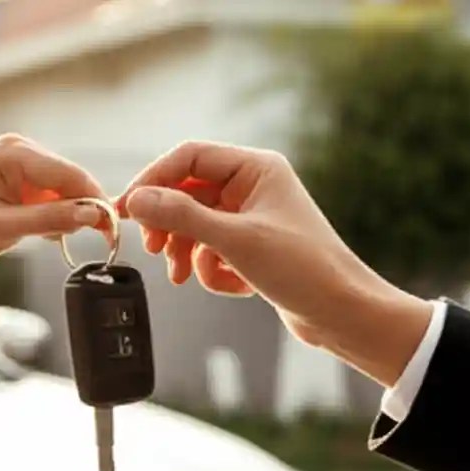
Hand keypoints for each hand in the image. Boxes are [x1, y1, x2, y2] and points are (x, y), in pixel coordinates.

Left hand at [0, 133, 113, 260]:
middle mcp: (23, 148)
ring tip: (48, 238)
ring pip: (69, 188)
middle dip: (85, 209)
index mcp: (12, 152)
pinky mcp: (29, 176)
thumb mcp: (3, 228)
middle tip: (104, 240)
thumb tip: (91, 216)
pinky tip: (41, 230)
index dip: (94, 201)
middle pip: (73, 178)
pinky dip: (58, 215)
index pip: (67, 173)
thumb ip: (47, 220)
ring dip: (69, 215)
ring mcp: (26, 160)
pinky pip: (58, 194)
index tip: (113, 230)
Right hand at [118, 140, 432, 386]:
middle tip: (151, 249)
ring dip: (186, 253)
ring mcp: (252, 217)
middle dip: (169, 225)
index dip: (153, 180)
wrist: (343, 313)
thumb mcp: (234, 240)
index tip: (126, 208)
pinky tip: (232, 286)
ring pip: (195, 225)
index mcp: (257, 168)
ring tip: (184, 277)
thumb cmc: (304, 269)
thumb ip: (181, 216)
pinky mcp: (252, 247)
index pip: (188, 157)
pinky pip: (211, 250)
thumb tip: (136, 200)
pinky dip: (212, 271)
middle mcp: (253, 187)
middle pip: (187, 193)